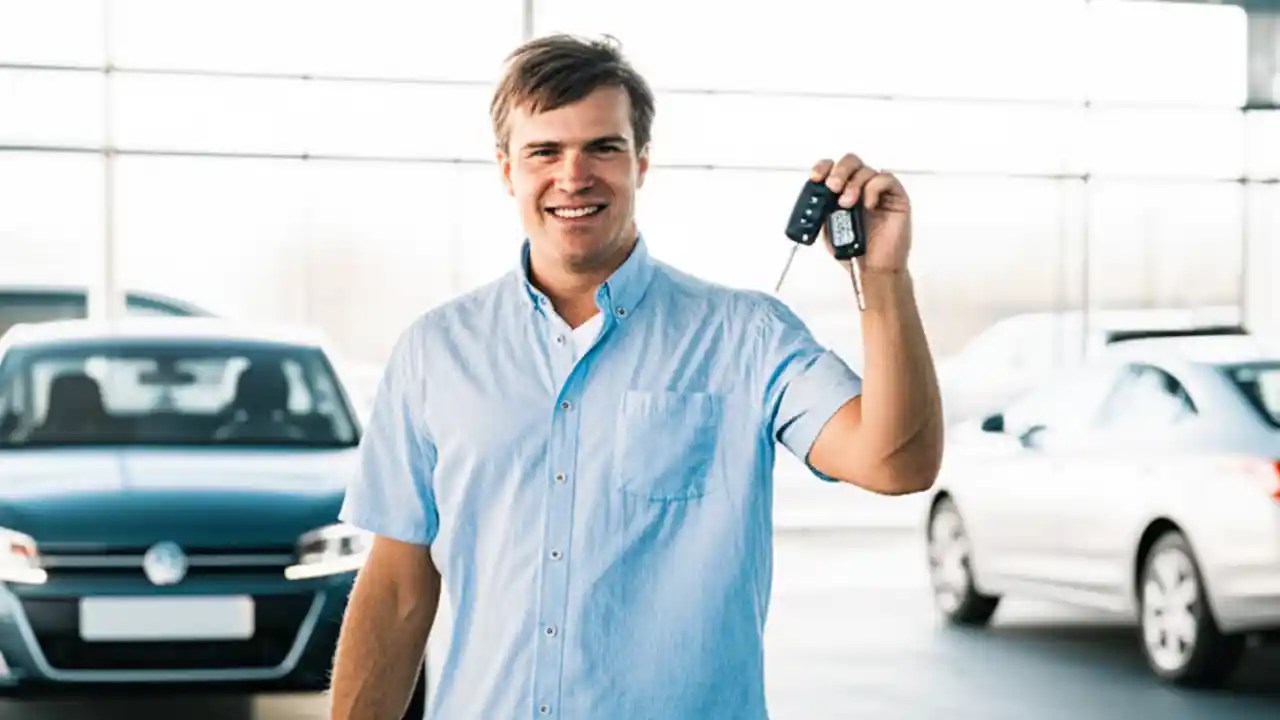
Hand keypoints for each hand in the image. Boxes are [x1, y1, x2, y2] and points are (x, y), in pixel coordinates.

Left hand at [810, 154, 911, 272]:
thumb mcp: (828, 228)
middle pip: (851, 162)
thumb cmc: (854, 251)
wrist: (874, 270)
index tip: (816, 177)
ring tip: (846, 204)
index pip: (834, 169)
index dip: (824, 168)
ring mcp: (879, 192)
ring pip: (866, 170)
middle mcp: (861, 189)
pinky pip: (885, 179)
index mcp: (843, 193)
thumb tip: (815, 195)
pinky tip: (868, 205)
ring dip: (853, 184)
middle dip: (839, 171)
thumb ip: (823, 209)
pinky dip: (873, 188)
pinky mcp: (896, 198)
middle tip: (832, 186)